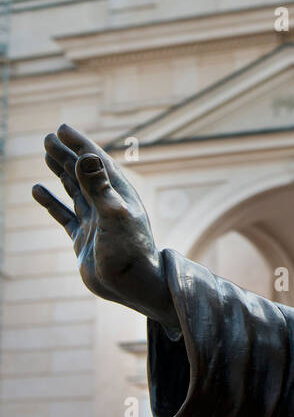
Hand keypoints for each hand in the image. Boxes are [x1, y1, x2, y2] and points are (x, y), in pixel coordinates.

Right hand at [34, 124, 178, 333]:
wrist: (134, 288)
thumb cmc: (130, 252)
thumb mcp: (114, 215)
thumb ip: (99, 186)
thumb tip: (85, 156)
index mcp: (117, 193)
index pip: (95, 161)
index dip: (79, 144)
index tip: (62, 129)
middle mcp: (107, 203)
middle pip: (83, 172)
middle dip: (66, 154)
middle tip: (47, 138)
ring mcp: (95, 221)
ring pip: (74, 190)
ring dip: (61, 171)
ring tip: (46, 154)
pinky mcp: (84, 239)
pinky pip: (64, 215)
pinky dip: (51, 202)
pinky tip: (37, 190)